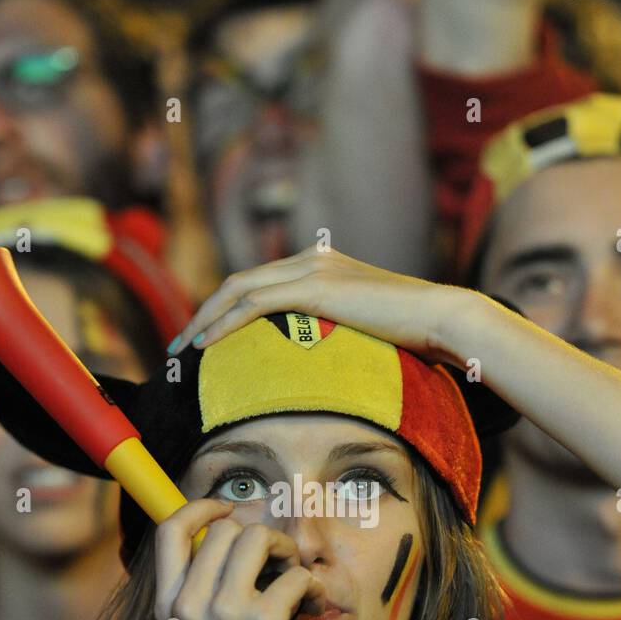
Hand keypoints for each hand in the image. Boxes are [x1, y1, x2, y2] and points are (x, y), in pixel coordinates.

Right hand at [154, 498, 326, 619]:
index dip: (202, 508)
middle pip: (224, 529)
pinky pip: (294, 574)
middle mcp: (188, 602)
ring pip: (257, 538)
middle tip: (278, 561)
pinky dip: (312, 584)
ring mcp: (223, 611)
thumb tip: (224, 546)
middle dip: (260, 535)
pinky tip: (313, 603)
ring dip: (286, 549)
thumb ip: (196, 597)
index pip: (168, 529)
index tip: (228, 510)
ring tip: (294, 576)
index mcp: (166, 605)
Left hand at [173, 247, 478, 362]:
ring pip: (238, 289)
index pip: (260, 283)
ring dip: (204, 319)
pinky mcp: (316, 289)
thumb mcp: (367, 327)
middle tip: (178, 347)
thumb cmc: (416, 332)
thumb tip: (328, 360)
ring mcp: (313, 270)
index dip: (225, 310)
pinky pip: (255, 304)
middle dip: (203, 313)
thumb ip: (340, 331)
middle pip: (239, 282)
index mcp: (322, 264)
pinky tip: (207, 344)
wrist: (442, 317)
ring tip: (181, 350)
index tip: (205, 339)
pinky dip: (225, 323)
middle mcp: (312, 259)